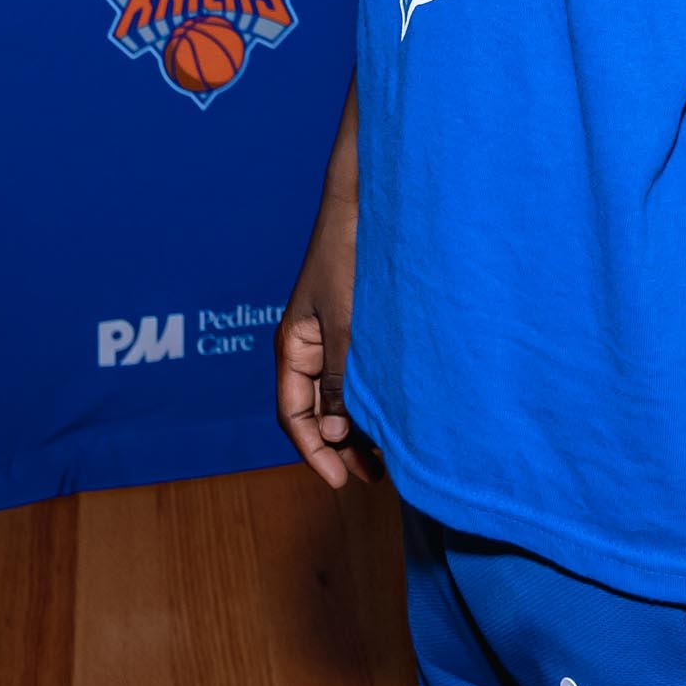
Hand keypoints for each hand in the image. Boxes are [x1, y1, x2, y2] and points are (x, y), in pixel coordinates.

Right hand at [276, 198, 375, 488]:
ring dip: (356, 423)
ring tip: (385, 454)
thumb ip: (340, 377)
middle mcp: (308, 346)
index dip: (314, 451)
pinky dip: (368, 396)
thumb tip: (335, 431)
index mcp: (293, 347)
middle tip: (372, 475)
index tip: (339, 482)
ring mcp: (331, 336)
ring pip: (337, 394)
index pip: (293, 415)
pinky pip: (355, 372)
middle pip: (315, 411)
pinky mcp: (356, 325)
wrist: (365, 203)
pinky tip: (393, 411)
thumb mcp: (347, 323)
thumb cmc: (350, 255)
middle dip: (339, 445)